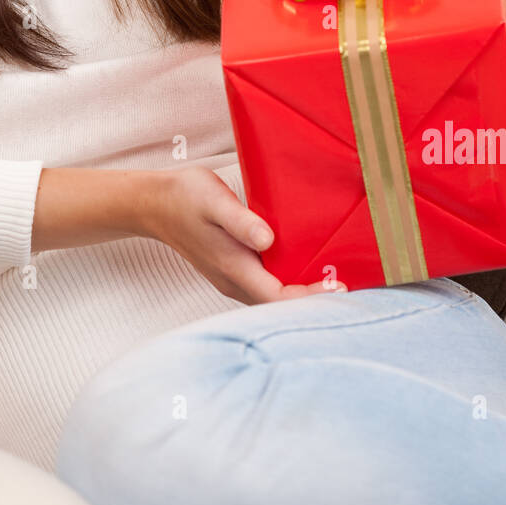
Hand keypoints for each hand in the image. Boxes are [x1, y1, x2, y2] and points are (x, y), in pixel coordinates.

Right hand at [139, 165, 347, 305]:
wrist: (155, 203)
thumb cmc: (186, 197)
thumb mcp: (215, 201)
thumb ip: (241, 221)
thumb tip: (268, 241)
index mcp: (234, 268)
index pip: (280, 299)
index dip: (312, 299)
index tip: (340, 285)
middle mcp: (234, 282)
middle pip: (280, 307)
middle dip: (315, 301)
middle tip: (350, 283)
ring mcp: (232, 280)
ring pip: (274, 300)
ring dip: (304, 295)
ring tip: (336, 280)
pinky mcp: (233, 272)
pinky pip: (267, 288)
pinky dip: (290, 285)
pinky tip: (306, 269)